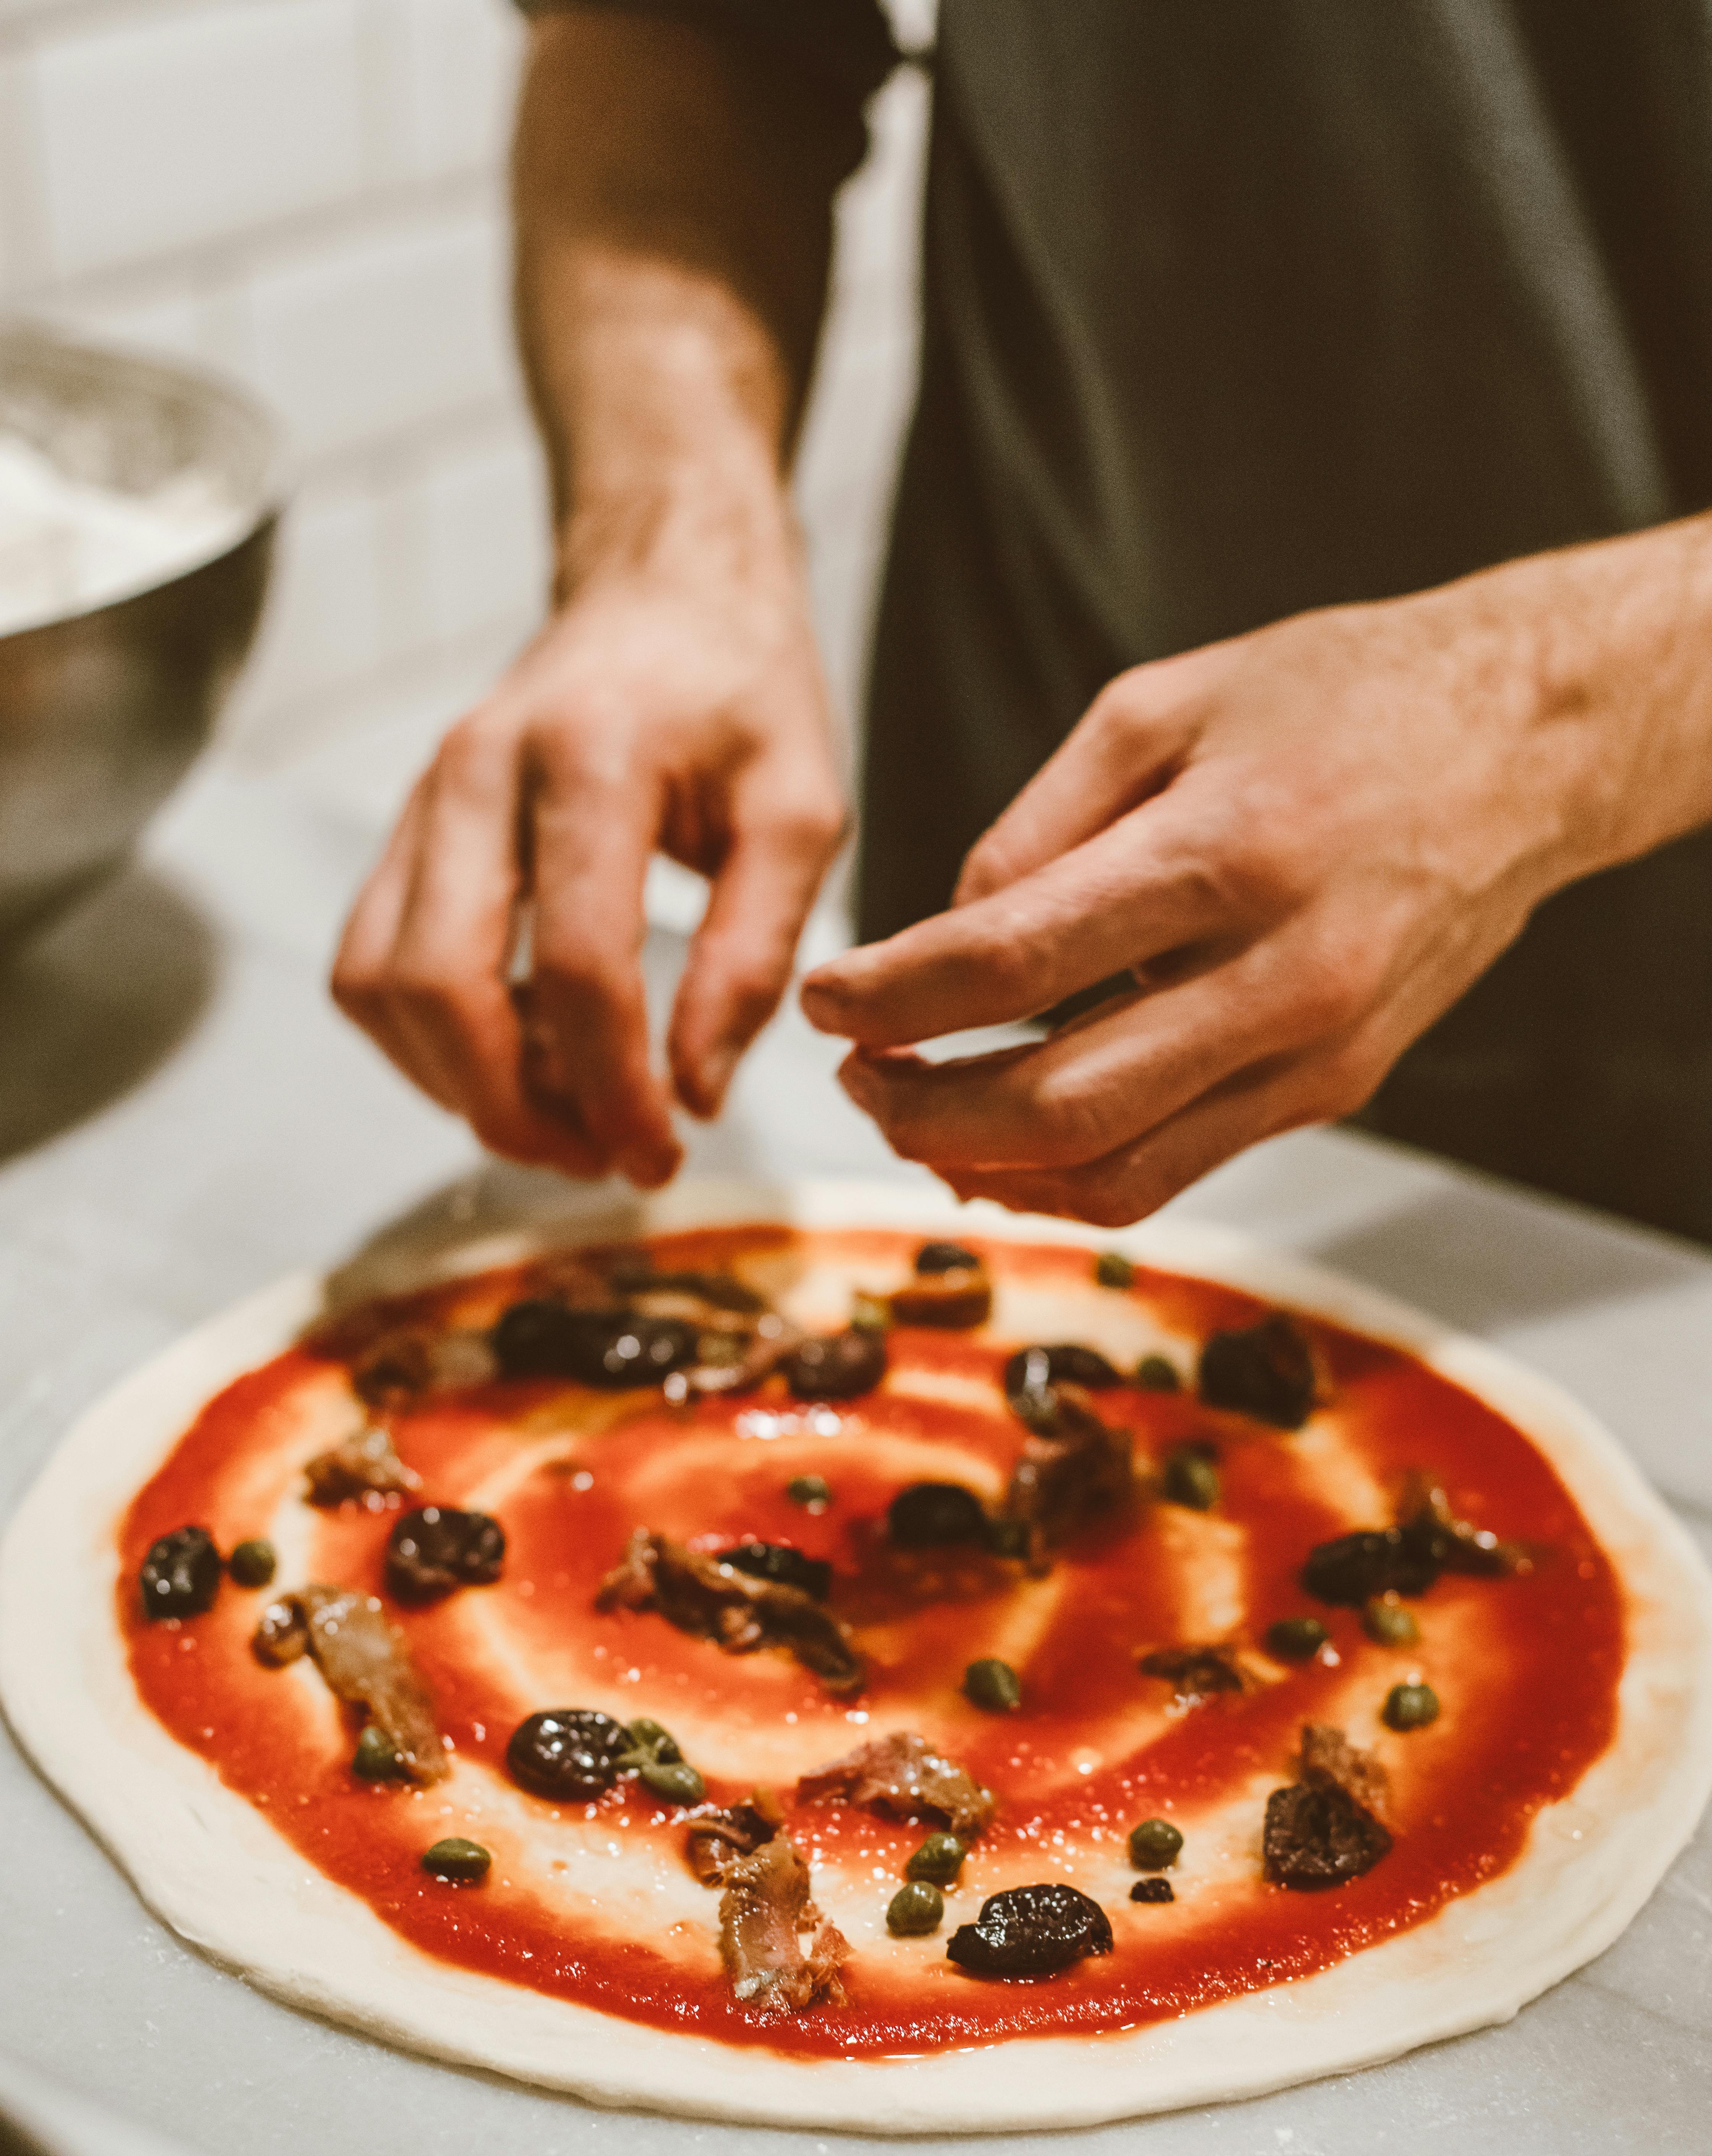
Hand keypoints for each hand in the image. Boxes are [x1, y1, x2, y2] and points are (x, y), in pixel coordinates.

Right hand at [333, 528, 844, 1185]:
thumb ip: (755, 955)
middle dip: (512, 1108)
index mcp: (590, 759)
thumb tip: (694, 1094)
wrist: (664, 593)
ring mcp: (421, 800)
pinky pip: (368, 967)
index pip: (574, 967)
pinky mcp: (402, 833)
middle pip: (439, 986)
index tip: (664, 1156)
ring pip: (378, 986)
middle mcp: (476, 772)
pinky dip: (427, 1045)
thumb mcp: (802, 813)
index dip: (613, 1090)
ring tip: (567, 1120)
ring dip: (460, 1086)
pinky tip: (520, 1061)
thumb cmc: (744, 698)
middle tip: (603, 1159)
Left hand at [803, 568, 1629, 1224]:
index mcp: (1225, 851)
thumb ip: (1037, 827)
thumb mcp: (1163, 702)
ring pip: (1112, 1172)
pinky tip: (1005, 1143)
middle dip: (921, 1106)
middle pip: (1053, 1103)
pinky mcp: (1335, 1090)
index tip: (820, 999)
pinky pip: (1174, 1173)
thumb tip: (944, 937)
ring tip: (914, 1113)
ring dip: (985, 1165)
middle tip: (854, 1074)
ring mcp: (1315, 1050)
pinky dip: (1067, 1178)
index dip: (889, 997)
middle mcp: (1281, 973)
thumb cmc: (1340, 699)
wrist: (1528, 746)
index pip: (1010, 964)